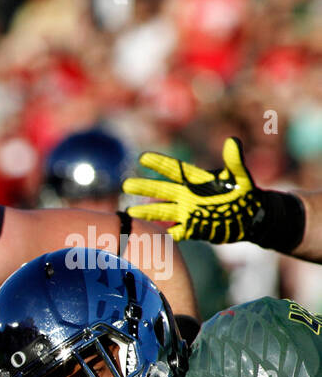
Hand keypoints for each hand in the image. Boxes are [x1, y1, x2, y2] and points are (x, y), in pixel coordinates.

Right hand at [124, 137, 267, 243]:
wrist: (250, 217)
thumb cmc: (245, 193)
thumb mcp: (240, 177)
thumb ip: (234, 161)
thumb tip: (232, 141)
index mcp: (196, 180)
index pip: (174, 169)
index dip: (159, 163)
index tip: (143, 157)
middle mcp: (187, 195)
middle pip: (161, 190)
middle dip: (144, 187)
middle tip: (127, 184)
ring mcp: (187, 212)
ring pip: (162, 211)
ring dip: (147, 211)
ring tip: (130, 211)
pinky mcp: (191, 228)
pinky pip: (173, 231)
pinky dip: (162, 233)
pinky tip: (148, 234)